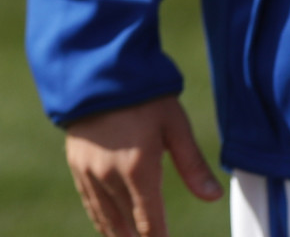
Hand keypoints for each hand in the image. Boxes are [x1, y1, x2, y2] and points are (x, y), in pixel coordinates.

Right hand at [63, 94, 222, 236]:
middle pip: (126, 222)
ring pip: (104, 214)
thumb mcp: (174, 125)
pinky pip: (88, 198)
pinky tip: (106, 223)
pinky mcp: (76, 160)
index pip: (150, 222)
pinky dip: (98, 215)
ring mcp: (89, 169)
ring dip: (117, 233)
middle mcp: (109, 175)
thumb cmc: (141, 94)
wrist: (95, 69)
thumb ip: (192, 165)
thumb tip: (213, 197)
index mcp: (138, 169)